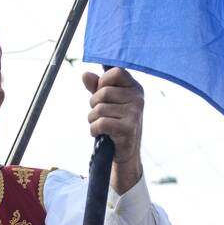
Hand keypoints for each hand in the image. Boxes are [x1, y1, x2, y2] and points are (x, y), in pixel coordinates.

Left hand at [82, 67, 143, 193]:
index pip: (116, 72)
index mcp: (135, 88)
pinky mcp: (127, 129)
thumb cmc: (115, 123)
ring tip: (100, 125)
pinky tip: (99, 134)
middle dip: (94, 104)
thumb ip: (97, 87)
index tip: (101, 92)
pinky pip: (100, 123)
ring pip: (99, 108)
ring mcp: (134, 113)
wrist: (124, 152)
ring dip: (92, 119)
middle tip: (99, 114)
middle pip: (104, 92)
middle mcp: (138, 99)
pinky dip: (93, 129)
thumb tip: (85, 75)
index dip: (103, 81)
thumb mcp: (107, 102)